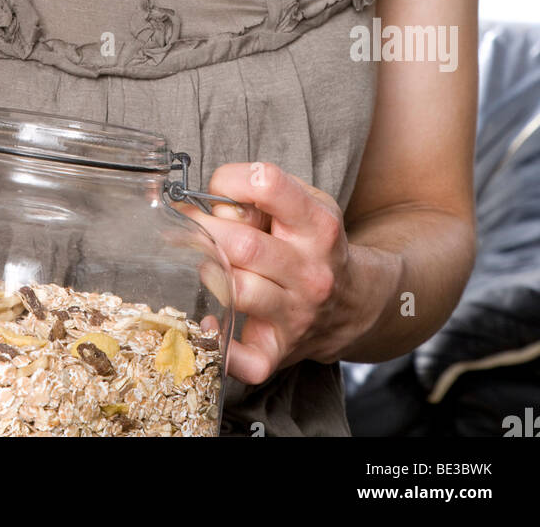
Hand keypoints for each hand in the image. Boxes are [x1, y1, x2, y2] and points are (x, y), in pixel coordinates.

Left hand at [181, 161, 357, 385]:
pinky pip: (244, 359)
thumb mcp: (305, 205)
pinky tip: (210, 321)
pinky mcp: (280, 351)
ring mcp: (296, 314)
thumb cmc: (313, 245)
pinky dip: (217, 342)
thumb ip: (261, 196)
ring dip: (208, 273)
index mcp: (318, 226)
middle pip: (243, 244)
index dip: (230, 180)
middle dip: (204, 229)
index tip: (217, 187)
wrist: (352, 304)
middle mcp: (311, 272)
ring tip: (202, 262)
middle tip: (186, 226)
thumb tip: (211, 204)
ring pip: (237, 290)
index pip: (268, 185)